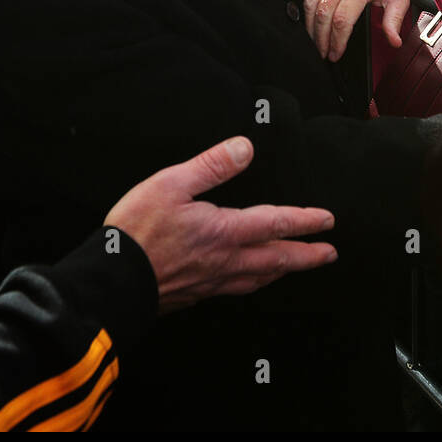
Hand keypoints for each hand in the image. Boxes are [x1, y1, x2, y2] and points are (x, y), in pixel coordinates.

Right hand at [103, 136, 336, 313]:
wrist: (111, 281)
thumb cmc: (136, 233)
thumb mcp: (171, 184)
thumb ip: (211, 166)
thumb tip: (244, 148)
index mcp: (224, 231)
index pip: (276, 224)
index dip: (305, 220)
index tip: (328, 220)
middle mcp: (226, 261)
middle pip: (278, 259)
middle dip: (308, 255)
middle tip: (330, 253)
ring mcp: (212, 281)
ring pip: (260, 278)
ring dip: (285, 271)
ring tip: (299, 267)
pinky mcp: (196, 294)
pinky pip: (238, 290)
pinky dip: (256, 283)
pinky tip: (251, 282)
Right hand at [303, 0, 409, 60]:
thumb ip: (395, 20)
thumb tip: (394, 41)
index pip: (343, 18)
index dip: (337, 40)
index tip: (336, 54)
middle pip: (323, 13)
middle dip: (321, 38)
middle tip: (323, 53)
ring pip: (310, 3)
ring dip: (310, 27)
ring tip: (313, 42)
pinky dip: (304, 10)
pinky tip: (308, 24)